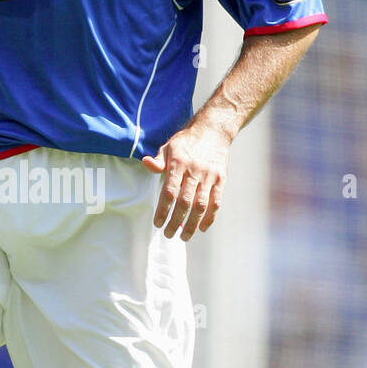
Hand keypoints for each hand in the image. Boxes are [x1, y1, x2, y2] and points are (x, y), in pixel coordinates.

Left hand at [142, 123, 230, 239]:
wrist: (213, 131)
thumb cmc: (186, 142)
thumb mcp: (169, 146)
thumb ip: (158, 160)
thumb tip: (146, 163)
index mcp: (178, 163)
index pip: (169, 192)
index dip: (163, 210)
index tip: (157, 223)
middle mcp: (194, 171)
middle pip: (184, 202)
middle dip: (175, 222)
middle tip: (168, 234)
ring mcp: (209, 176)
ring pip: (200, 205)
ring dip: (192, 224)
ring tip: (184, 236)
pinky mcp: (220, 179)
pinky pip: (216, 202)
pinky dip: (209, 217)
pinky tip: (202, 228)